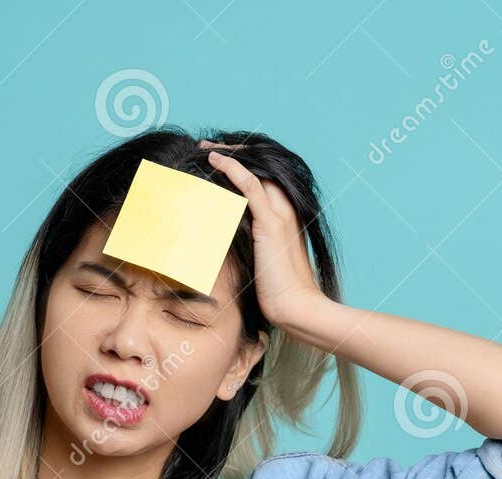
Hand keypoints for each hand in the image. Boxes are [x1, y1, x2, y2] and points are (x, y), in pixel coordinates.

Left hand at [200, 141, 326, 330]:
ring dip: (229, 155)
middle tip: (206, 149)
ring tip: (205, 150)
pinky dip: (231, 168)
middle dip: (234, 153)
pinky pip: (250, 185)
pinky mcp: (271, 223)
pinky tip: (214, 160)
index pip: (264, 178)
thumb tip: (224, 236)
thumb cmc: (278, 292)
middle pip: (261, 168)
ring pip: (255, 170)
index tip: (217, 160)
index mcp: (286, 215)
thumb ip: (250, 243)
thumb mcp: (261, 261)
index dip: (241, 165)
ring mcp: (280, 213)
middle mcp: (286, 208)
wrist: (296, 307)